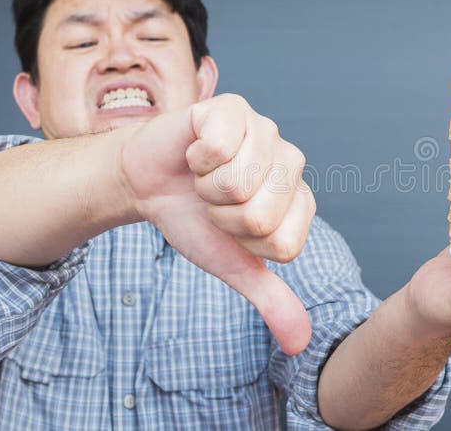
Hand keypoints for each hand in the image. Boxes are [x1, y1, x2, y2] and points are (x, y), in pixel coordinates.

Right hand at [118, 93, 314, 354]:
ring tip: (204, 175)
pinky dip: (194, 158)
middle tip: (212, 199)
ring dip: (206, 187)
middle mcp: (292, 163)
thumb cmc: (194, 219)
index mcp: (300, 202)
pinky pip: (219, 148)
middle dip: (221, 216)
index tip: (229, 225)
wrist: (149, 181)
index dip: (242, 241)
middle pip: (260, 215)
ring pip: (239, 183)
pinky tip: (196, 150)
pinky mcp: (235, 107)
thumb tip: (301, 344)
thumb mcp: (231, 263)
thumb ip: (269, 298)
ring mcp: (266, 131)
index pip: (282, 243)